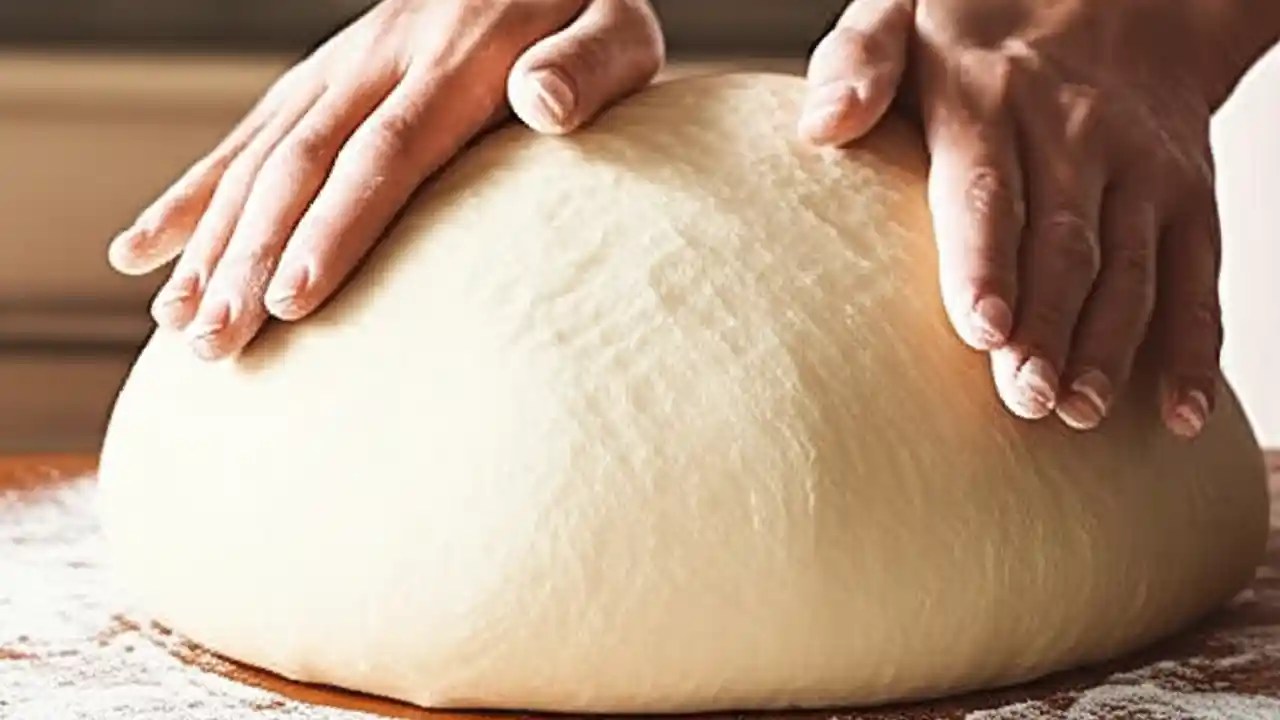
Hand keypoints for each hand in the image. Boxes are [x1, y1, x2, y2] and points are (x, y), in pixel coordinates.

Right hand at [108, 0, 663, 360]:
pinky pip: (246, 136)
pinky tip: (143, 253)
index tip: (293, 302)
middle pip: (303, 166)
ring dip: (213, 243)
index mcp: (458, 62)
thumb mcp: (615, 32)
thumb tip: (545, 103)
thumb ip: (587, 67)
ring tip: (179, 328)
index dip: (336, 227)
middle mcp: (382, 61)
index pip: (387, 154)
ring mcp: (344, 66)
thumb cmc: (590, 13)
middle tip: (217, 348)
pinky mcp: (323, 76)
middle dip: (253, 259)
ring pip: (260, 157)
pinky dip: (191, 196)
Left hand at [799, 0, 1271, 437]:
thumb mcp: (905, 7)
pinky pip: (1198, 275)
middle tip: (1026, 398)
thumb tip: (824, 124)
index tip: (981, 328)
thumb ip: (860, 60)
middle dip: (1047, 328)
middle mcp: (1073, 134)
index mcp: (990, 97)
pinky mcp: (1188, 193)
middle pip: (1062, 243)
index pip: (986, 189)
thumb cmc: (981, 20)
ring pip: (1130, 268)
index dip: (985, 262)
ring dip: (1110, 346)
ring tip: (1081, 411)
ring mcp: (1138, 167)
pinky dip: (1194, 346)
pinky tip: (1179, 413)